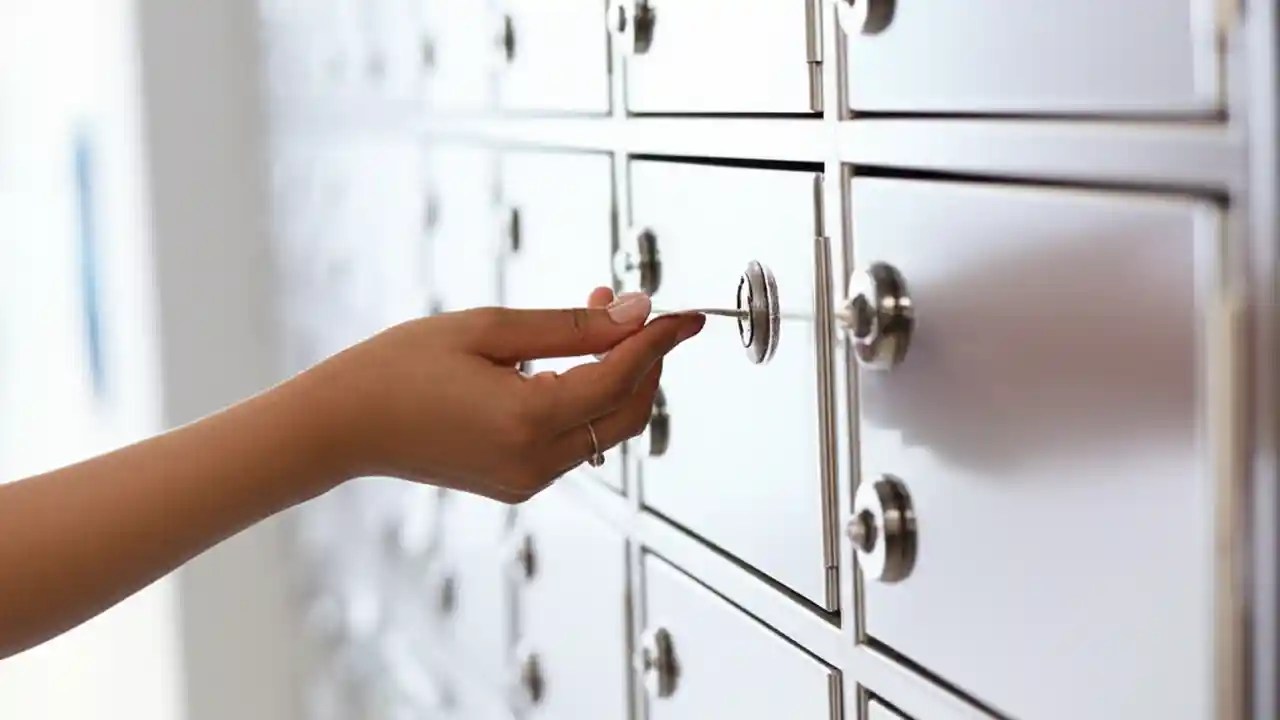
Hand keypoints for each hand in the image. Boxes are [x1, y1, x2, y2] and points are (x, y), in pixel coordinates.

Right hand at [298, 290, 703, 502]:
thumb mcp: (488, 328)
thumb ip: (569, 326)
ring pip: (605, 428)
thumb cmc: (399, 369)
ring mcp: (528, 480)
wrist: (344, 425)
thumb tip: (633, 314)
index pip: (622, 377)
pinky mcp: (518, 483)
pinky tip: (566, 362)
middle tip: (629, 308)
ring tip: (592, 321)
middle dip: (642, 360)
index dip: (659, 340)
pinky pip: (575, 441)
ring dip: (614, 377)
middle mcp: (536, 462)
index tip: (685, 314)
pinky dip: (585, 401)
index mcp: (529, 421)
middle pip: (627, 412)